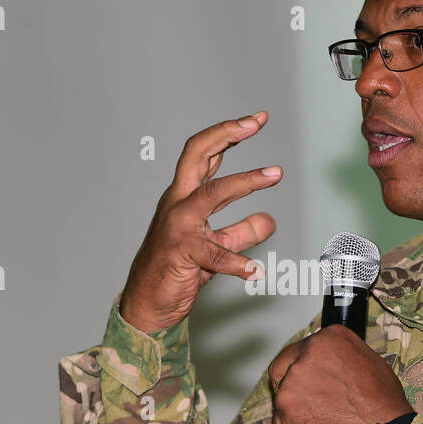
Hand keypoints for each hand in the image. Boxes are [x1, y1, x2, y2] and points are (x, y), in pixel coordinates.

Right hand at [119, 111, 280, 333]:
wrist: (148, 303)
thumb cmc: (176, 269)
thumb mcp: (216, 245)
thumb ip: (242, 230)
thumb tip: (269, 220)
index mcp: (184, 197)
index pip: (204, 155)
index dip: (228, 134)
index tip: (256, 120)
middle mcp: (178, 204)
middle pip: (197, 155)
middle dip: (226, 134)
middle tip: (255, 124)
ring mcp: (177, 226)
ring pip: (211, 194)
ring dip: (245, 181)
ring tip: (274, 174)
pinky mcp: (181, 253)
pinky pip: (215, 253)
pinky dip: (237, 262)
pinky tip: (255, 271)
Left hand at [267, 325, 412, 423]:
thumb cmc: (383, 405)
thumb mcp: (369, 363)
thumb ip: (340, 358)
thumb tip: (330, 364)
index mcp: (327, 339)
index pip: (299, 349)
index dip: (302, 365)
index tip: (309, 378)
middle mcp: (304, 357)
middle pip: (282, 368)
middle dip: (290, 383)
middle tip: (307, 399)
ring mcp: (290, 386)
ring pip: (282, 397)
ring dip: (295, 408)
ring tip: (322, 421)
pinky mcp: (283, 414)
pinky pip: (281, 423)